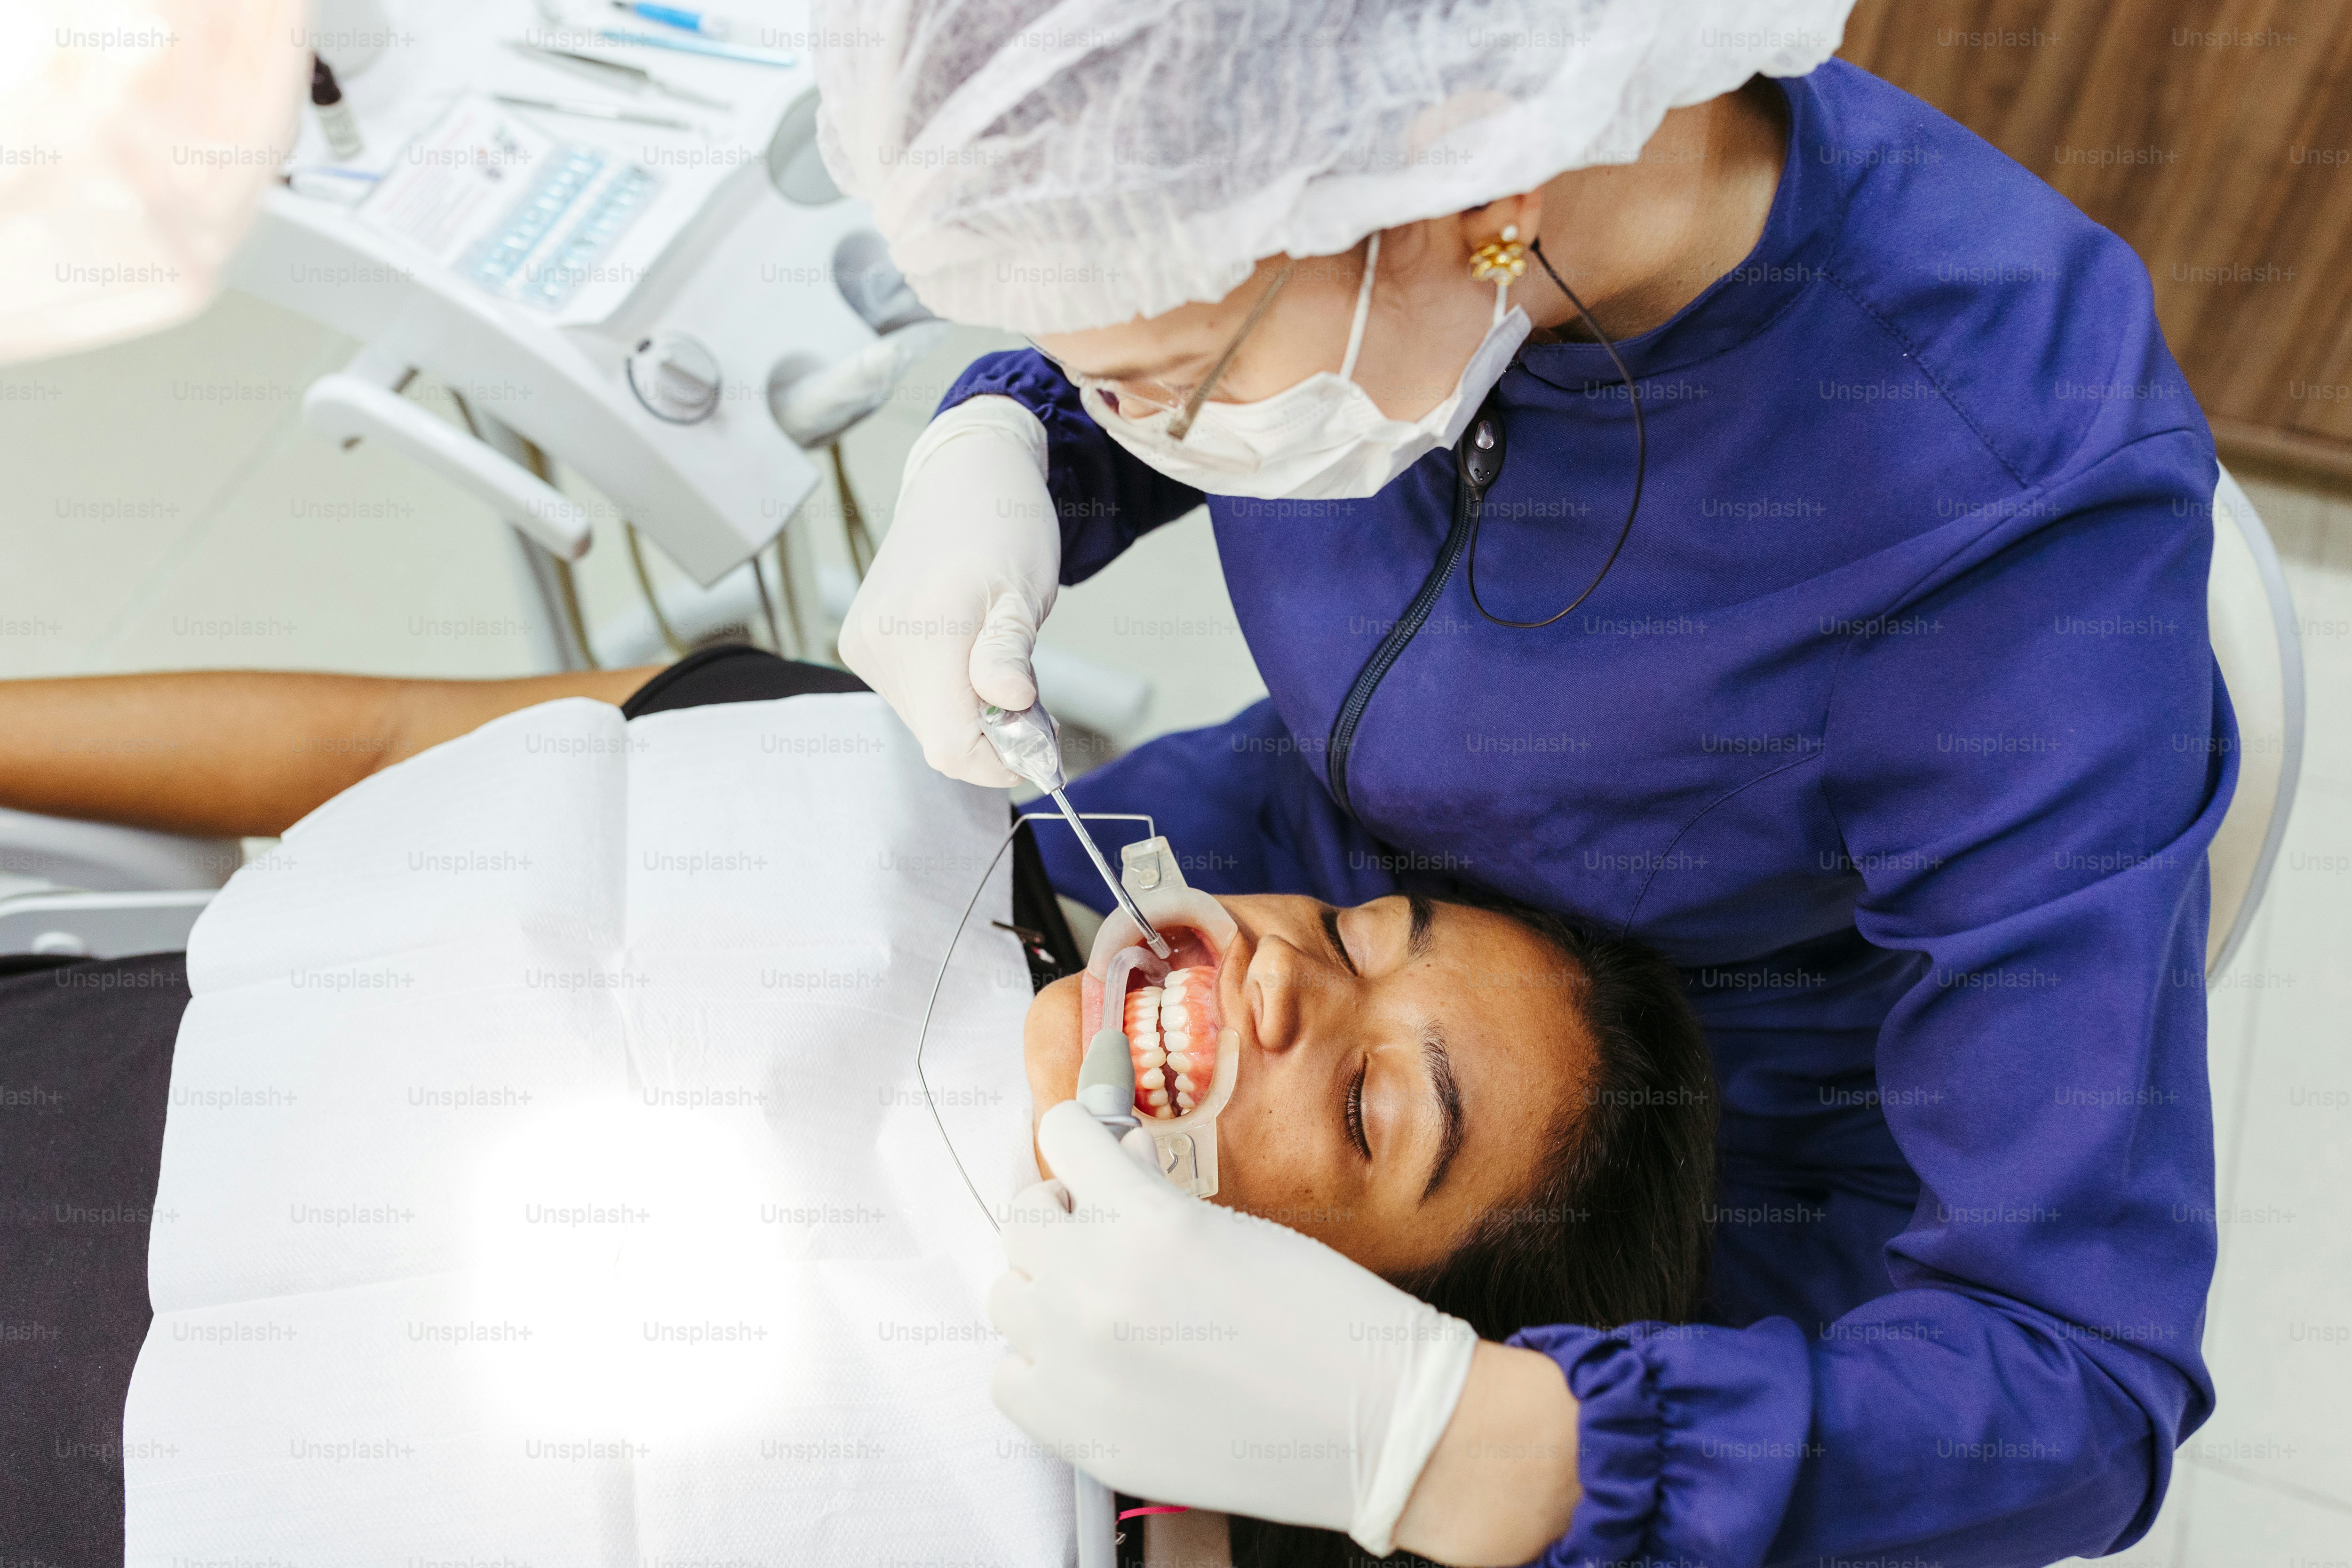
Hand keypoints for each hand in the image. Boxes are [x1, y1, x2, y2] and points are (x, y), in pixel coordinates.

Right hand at [836, 396, 1059, 785]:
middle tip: (1023, 682)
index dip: (998, 760)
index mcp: (923, 635)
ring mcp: (863, 646)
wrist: (962, 478)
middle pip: (939, 736)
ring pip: (924, 718)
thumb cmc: (1005, 528)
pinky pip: (908, 693)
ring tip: (991, 652)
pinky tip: (960, 644)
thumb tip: (1009, 702)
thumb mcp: (1024, 593)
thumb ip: (1009, 653)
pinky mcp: (859, 642)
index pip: (951, 747)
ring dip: (966, 707)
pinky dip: (943, 687)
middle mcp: (879, 647)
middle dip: (989, 730)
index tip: (1037, 737)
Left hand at [988, 1102, 1478, 1556]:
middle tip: (1103, 1230)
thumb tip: (1115, 1156)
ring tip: (1101, 1300)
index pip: (1062, 1135)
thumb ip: (1157, 1191)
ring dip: (1047, 1287)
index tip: (1099, 1156)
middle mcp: (1094, 1286)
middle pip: (1023, 1219)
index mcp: (1144, 1220)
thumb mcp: (1236, 1226)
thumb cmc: (1323, 1317)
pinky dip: (1039, 1366)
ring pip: (1007, 1296)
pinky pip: (1009, 1379)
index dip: (1085, 1139)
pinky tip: (1091, 1362)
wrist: (1374, 1424)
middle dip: (1063, 1214)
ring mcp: (1075, 1363)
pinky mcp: (1077, 1431)